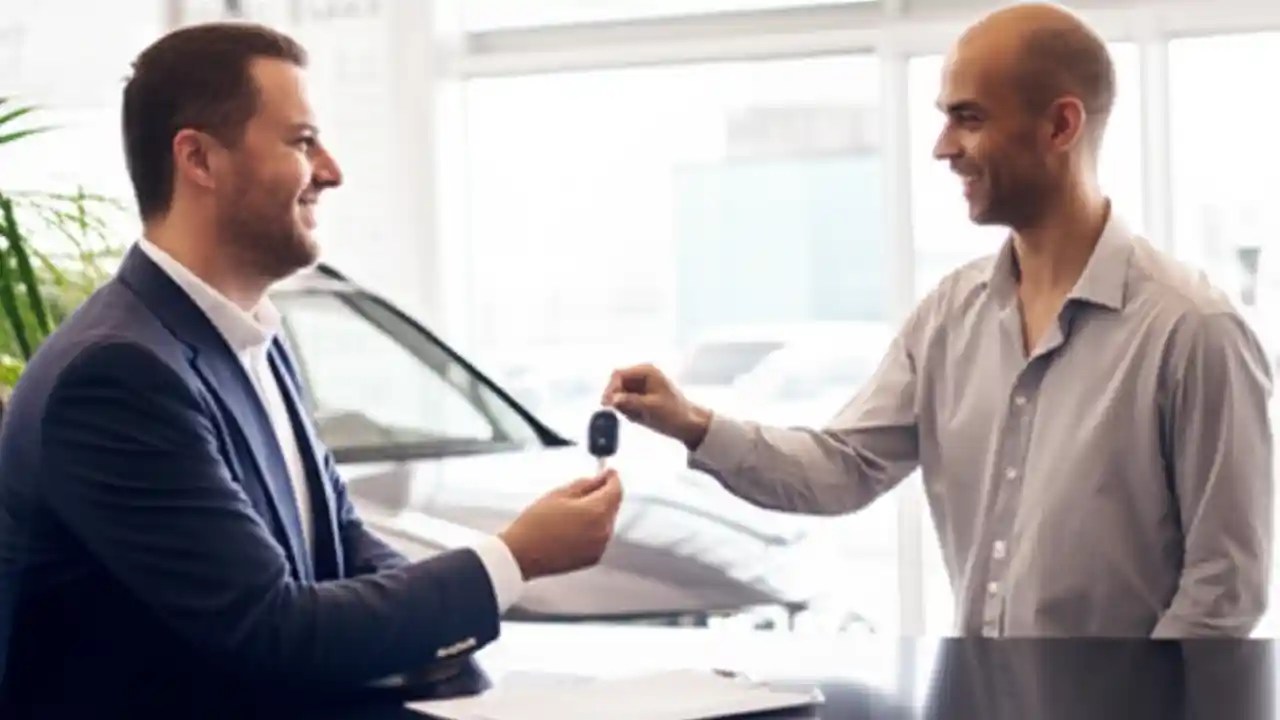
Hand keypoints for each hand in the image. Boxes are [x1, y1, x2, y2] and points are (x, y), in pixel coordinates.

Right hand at [498, 470, 622, 580]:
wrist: (522, 554)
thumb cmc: (536, 524)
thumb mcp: (560, 494)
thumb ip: (585, 484)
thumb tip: (600, 478)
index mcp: (597, 512)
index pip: (616, 490)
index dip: (612, 479)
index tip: (609, 473)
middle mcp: (603, 531)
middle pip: (613, 507)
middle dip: (604, 496)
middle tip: (589, 488)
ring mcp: (599, 546)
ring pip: (607, 522)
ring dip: (598, 513)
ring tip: (574, 511)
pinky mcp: (593, 558)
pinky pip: (600, 537)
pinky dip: (593, 529)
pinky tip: (574, 526)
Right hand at [601, 363, 711, 449]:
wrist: (688, 425)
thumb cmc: (673, 414)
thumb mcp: (651, 408)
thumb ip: (630, 402)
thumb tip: (611, 400)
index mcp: (646, 371)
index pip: (619, 374)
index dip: (610, 388)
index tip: (606, 405)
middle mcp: (641, 375)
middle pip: (617, 384)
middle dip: (616, 399)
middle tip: (616, 414)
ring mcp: (640, 386)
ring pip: (619, 395)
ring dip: (622, 407)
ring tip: (636, 417)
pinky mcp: (640, 397)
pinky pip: (625, 403)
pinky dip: (627, 411)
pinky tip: (639, 418)